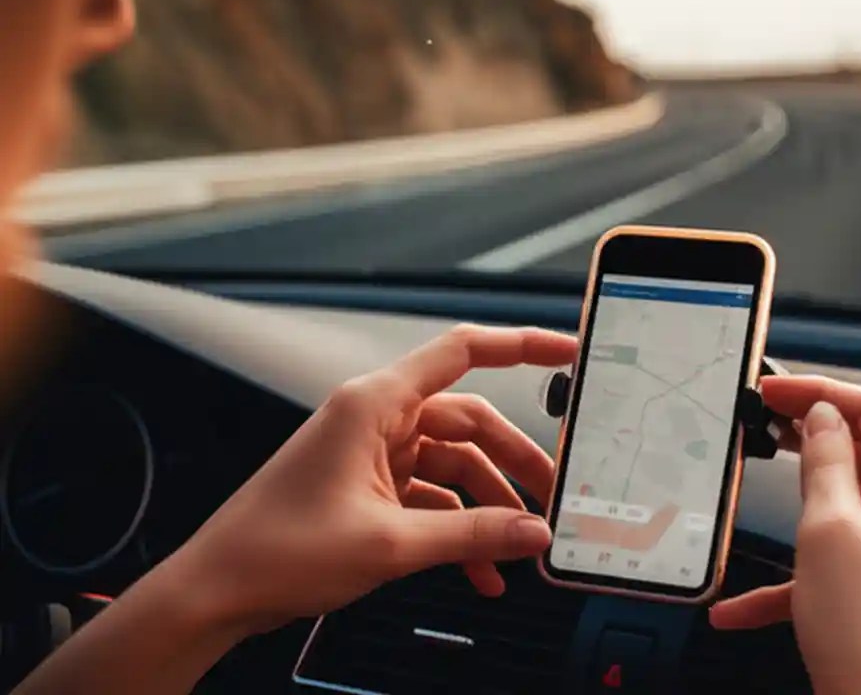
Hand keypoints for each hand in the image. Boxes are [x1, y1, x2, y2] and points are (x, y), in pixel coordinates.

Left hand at [164, 324, 575, 634]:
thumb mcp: (388, 545)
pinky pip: (432, 500)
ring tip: (518, 547)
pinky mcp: (369, 489)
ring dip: (489, 508)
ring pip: (454, 466)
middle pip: (470, 423)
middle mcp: (376, 421)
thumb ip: (470, 536)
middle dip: (515, 463)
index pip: (462, 352)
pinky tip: (480, 570)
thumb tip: (530, 531)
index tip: (565, 351)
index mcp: (374, 405)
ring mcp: (372, 455)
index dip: (520, 346)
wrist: (218, 591)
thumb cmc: (276, 550)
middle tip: (552, 499)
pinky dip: (459, 530)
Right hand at [709, 376, 860, 694]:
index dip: (821, 392)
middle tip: (760, 424)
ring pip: (846, 506)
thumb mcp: (831, 533)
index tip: (774, 389)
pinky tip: (742, 604)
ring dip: (796, 507)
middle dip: (807, 441)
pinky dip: (793, 574)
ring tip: (754, 489)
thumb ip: (824, 464)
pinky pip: (838, 561)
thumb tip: (823, 419)